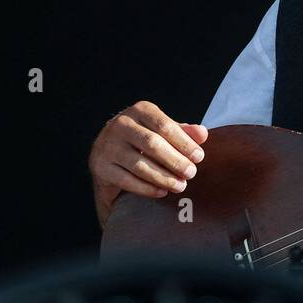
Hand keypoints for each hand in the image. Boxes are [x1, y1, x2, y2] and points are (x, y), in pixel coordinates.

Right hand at [88, 101, 208, 226]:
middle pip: (152, 144)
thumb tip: (203, 134)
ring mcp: (107, 145)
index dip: (184, 142)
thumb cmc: (145, 139)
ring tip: (180, 186)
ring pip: (139, 164)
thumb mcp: (164, 131)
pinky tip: (161, 192)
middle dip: (175, 160)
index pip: (164, 125)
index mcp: (140, 110)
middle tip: (191, 173)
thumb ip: (184, 132)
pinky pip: (126, 180)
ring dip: (163, 177)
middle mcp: (120, 124)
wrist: (109, 152)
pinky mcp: (100, 166)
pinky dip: (146, 188)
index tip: (199, 157)